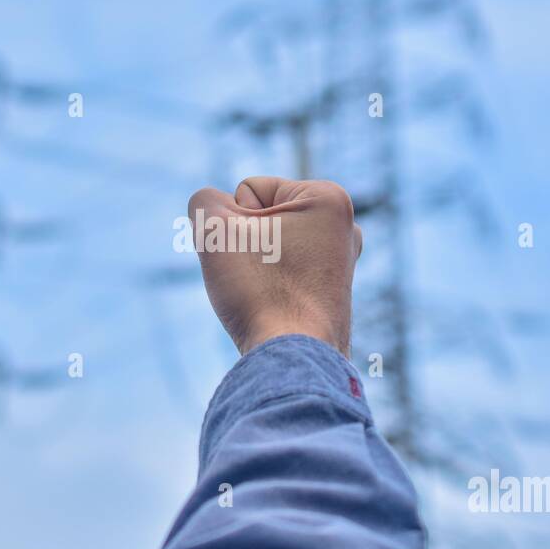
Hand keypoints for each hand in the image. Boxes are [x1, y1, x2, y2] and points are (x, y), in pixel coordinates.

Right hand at [187, 176, 361, 356]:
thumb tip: (216, 216)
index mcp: (330, 198)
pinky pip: (281, 275)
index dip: (235, 222)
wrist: (291, 359)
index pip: (249, 189)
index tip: (254, 256)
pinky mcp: (331, 293)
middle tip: (260, 278)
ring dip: (254, 266)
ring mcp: (341, 263)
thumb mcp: (215, 229)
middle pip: (262, 217)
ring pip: (268, 247)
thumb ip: (203, 201)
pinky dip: (269, 288)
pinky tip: (276, 308)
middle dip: (246, 243)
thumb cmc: (260, 291)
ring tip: (268, 294)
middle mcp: (345, 227)